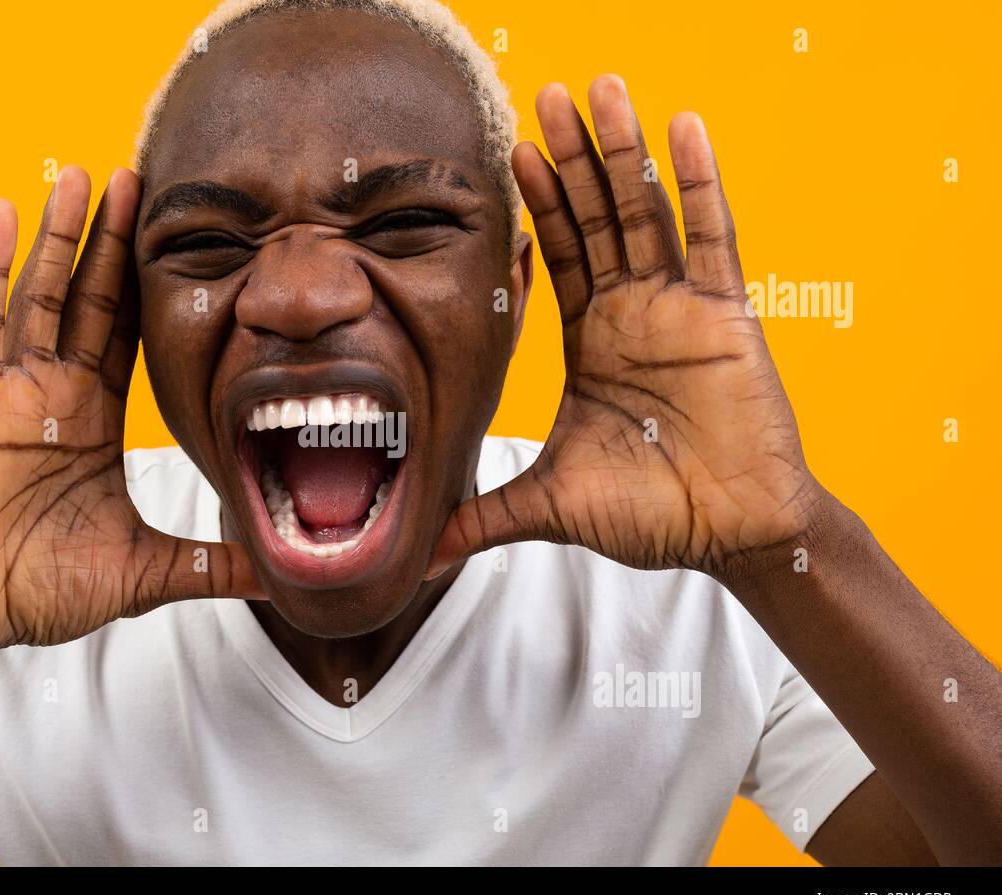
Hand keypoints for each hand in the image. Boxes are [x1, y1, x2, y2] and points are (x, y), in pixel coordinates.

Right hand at [0, 167, 260, 657]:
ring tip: (79, 174)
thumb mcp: (143, 571)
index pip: (131, 336)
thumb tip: (282, 577)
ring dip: (59, 236)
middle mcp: (55, 394)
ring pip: (40, 296)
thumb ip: (210, 565)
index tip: (183, 236)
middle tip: (136, 176)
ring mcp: (10, 391)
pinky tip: (3, 213)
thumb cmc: (42, 591)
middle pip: (90, 300)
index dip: (150, 285)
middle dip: (111, 240)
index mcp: (96, 421)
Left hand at [427, 76, 822, 579]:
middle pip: (598, 218)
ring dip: (623, 152)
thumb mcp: (549, 506)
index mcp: (592, 343)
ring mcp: (680, 308)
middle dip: (574, 158)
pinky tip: (682, 128)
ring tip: (602, 88)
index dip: (537, 206)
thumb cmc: (651, 516)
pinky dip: (699, 184)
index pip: (558, 258)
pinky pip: (714, 238)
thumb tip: (416, 556)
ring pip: (647, 213)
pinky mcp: (726, 316)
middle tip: (548, 94)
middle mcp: (633, 313)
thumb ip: (482, 516)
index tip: (513, 152)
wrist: (728, 536)